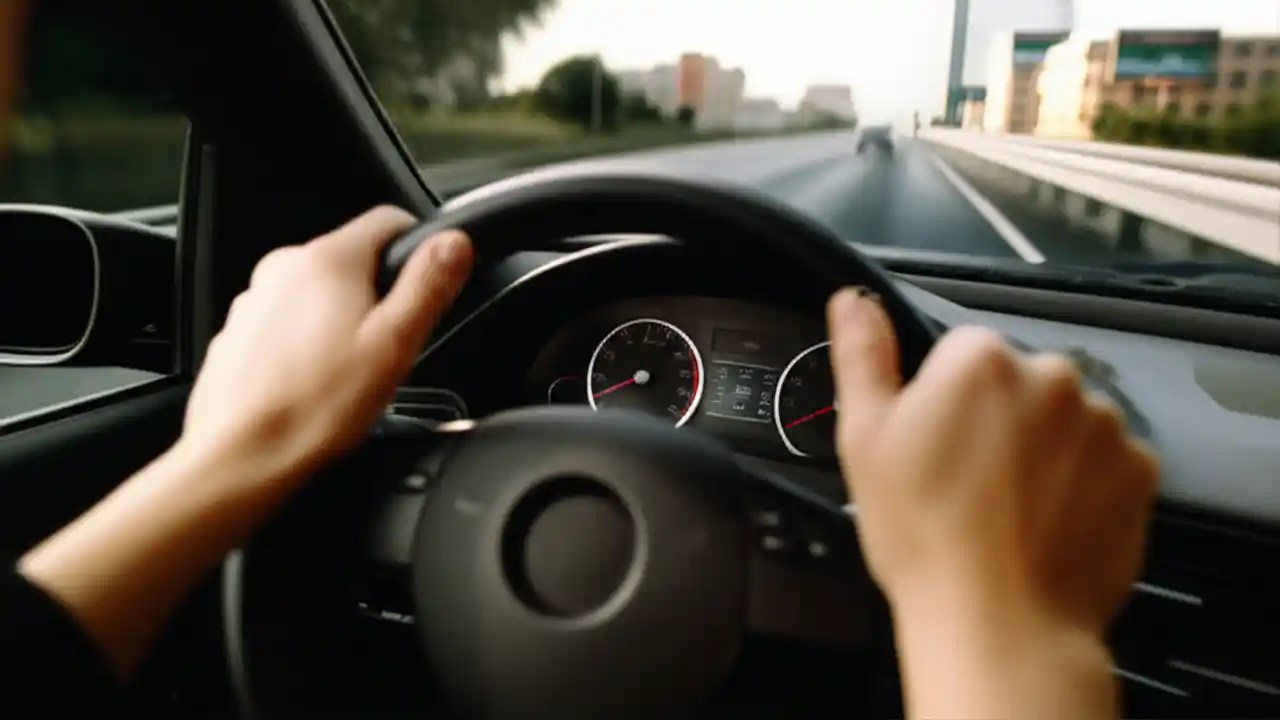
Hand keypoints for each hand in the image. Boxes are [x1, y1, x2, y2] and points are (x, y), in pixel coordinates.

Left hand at [21, 207, 472, 677]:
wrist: (241, 456)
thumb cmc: (317, 407)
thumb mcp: (395, 344)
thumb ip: (428, 286)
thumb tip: (454, 243)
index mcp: (328, 261)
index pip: (388, 220)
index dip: (419, 246)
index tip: (430, 281)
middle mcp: (284, 268)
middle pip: (352, 261)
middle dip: (378, 295)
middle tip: (389, 348)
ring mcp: (255, 300)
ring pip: (317, 295)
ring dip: (339, 321)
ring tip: (349, 374)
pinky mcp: (239, 333)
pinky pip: (286, 324)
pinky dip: (305, 345)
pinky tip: (314, 385)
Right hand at [827, 288, 1158, 718]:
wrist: (998, 624)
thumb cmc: (921, 534)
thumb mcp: (864, 440)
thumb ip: (862, 357)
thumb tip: (852, 299)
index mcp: (979, 358)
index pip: (961, 354)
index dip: (942, 402)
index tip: (935, 448)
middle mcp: (1051, 374)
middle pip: (1018, 382)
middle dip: (998, 419)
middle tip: (969, 483)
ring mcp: (1103, 422)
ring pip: (1064, 420)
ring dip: (1043, 449)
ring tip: (1009, 509)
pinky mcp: (1140, 470)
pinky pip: (1106, 461)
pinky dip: (1083, 483)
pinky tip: (1049, 521)